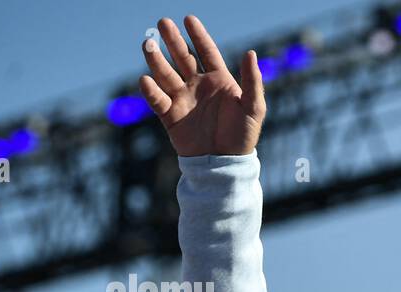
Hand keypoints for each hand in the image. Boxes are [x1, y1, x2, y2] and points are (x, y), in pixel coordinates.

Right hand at [138, 15, 265, 156]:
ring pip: (166, 74)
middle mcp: (198, 86)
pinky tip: (146, 79)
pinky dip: (151, 90)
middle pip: (182, 57)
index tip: (188, 18)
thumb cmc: (243, 136)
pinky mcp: (171, 116)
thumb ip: (252, 81)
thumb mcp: (254, 108)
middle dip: (172, 40)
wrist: (226, 164)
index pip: (206, 52)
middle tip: (163, 22)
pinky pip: (158, 100)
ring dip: (156, 60)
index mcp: (218, 81)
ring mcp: (183, 99)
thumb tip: (251, 52)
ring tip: (148, 44)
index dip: (198, 35)